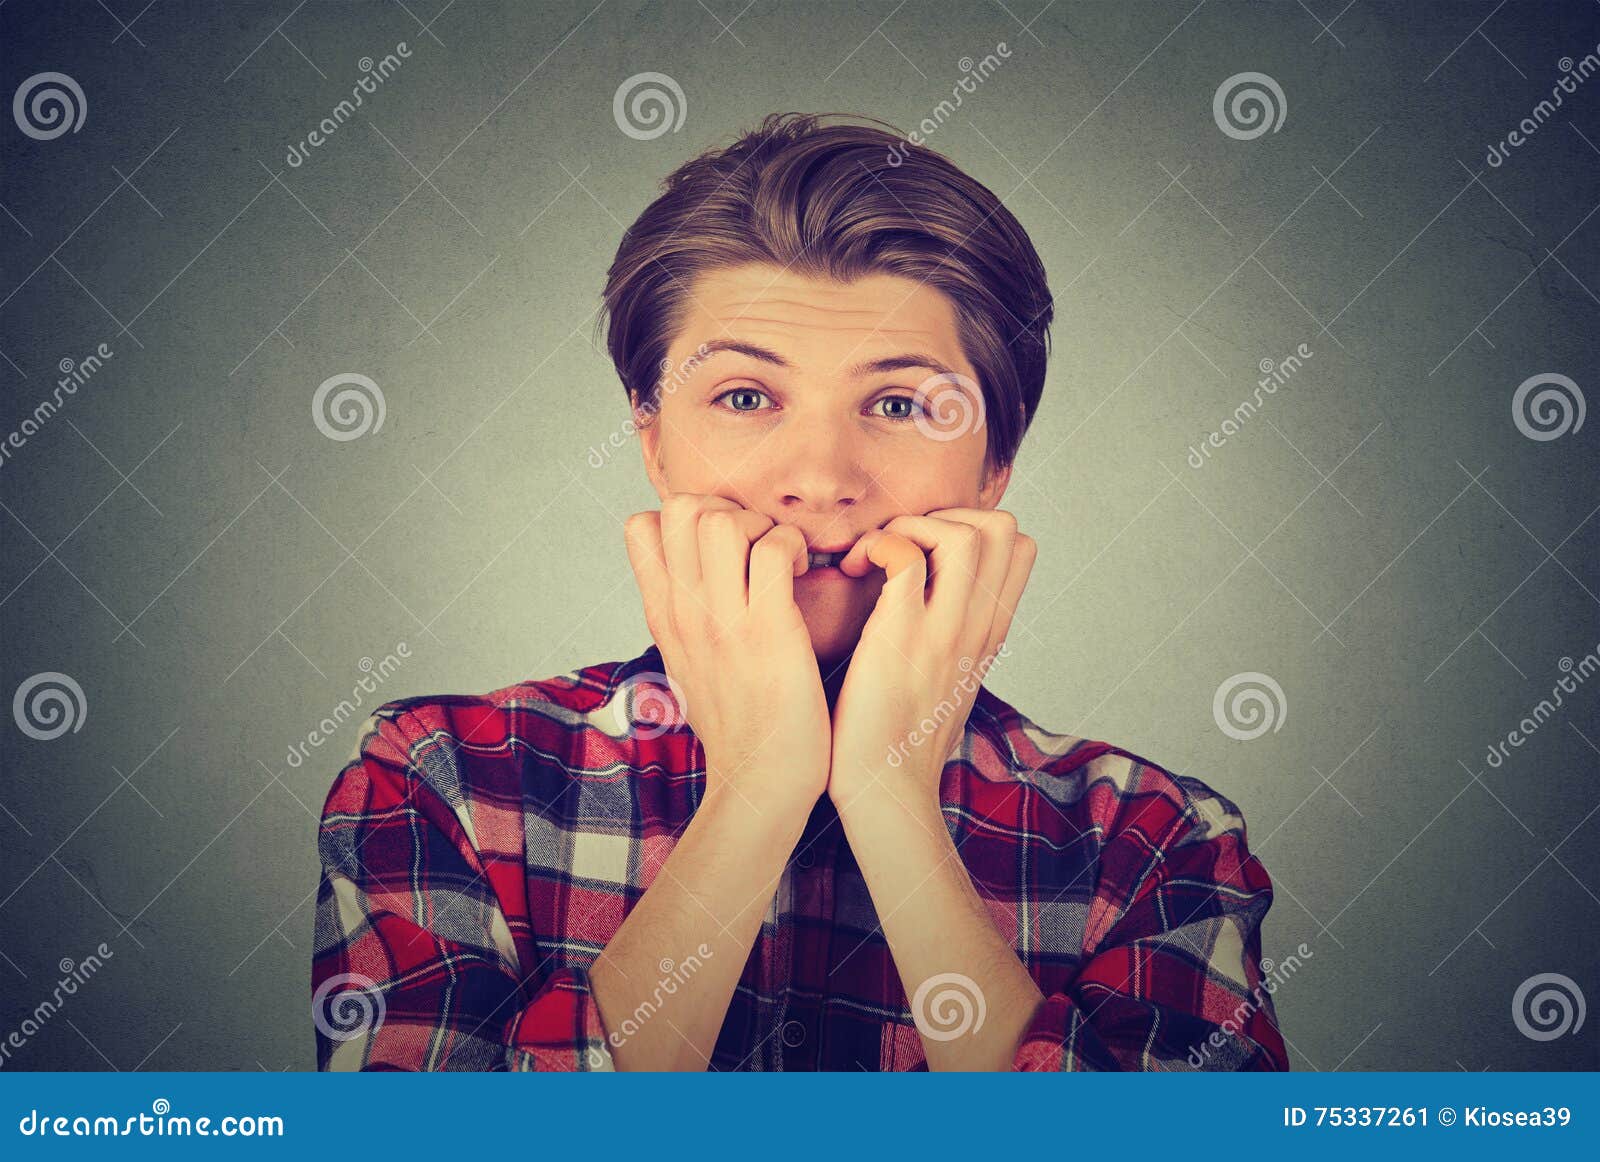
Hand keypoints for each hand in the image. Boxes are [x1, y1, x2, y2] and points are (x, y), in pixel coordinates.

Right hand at [624, 493, 830, 817]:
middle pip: (681, 508)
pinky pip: (774, 550)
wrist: (760, 786)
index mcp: (664, 617)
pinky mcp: (768, 631)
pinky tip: (805, 574)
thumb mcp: (689, 667)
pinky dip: (795, 547)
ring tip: (783, 559)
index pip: (641, 526)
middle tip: (758, 545)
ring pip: (723, 520)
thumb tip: (688, 583)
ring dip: (763, 525)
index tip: (724, 545)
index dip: (687, 517)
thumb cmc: (740, 727)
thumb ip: (685, 620)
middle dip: (728, 508)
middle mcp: (684, 612)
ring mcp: (723, 621)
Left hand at [826, 509, 1035, 811]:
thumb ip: (951, 636)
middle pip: (1002, 526)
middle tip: (899, 546)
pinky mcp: (900, 637)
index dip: (971, 527)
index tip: (924, 552)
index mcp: (987, 634)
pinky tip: (852, 573)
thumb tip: (933, 599)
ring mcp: (943, 631)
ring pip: (964, 533)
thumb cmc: (899, 738)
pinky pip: (904, 557)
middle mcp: (976, 627)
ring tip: (875, 557)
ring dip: (911, 526)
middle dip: (944, 514)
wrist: (884, 791)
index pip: (1020, 546)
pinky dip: (877, 546)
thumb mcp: (947, 679)